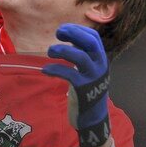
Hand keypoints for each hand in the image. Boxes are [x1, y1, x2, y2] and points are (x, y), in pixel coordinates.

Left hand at [42, 24, 110, 146]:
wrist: (93, 116)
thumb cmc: (87, 89)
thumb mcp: (87, 69)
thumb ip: (81, 54)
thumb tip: (69, 36)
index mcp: (100, 59)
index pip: (93, 37)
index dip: (77, 30)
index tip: (62, 30)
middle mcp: (100, 65)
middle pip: (90, 43)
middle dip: (74, 34)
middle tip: (58, 33)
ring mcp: (93, 77)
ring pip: (80, 57)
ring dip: (62, 50)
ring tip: (50, 51)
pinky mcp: (84, 89)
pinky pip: (70, 74)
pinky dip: (55, 69)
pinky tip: (45, 70)